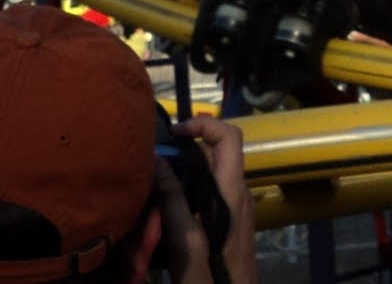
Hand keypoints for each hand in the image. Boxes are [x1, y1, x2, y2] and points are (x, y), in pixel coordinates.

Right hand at [156, 116, 257, 283]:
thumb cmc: (211, 276)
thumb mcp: (185, 240)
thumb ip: (173, 199)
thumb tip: (158, 160)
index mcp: (232, 190)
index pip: (230, 136)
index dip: (204, 124)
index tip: (174, 134)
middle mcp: (239, 192)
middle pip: (216, 154)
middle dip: (184, 152)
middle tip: (152, 165)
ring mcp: (237, 207)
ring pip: (211, 174)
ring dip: (183, 173)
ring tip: (152, 185)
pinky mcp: (230, 221)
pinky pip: (210, 193)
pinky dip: (188, 191)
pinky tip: (164, 209)